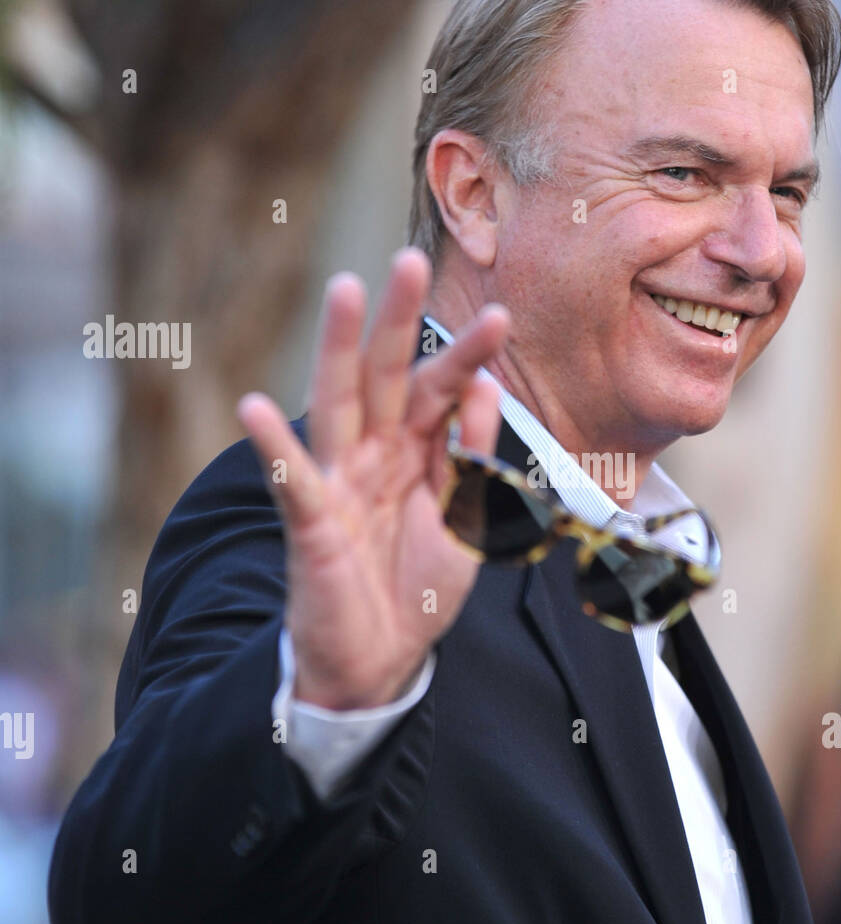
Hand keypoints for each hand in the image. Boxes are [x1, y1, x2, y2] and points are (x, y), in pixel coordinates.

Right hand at [238, 248, 508, 709]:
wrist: (380, 663)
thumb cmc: (417, 588)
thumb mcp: (466, 524)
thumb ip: (473, 459)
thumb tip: (483, 388)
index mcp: (413, 455)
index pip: (441, 392)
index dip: (468, 356)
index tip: (501, 316)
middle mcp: (373, 456)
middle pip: (385, 377)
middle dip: (397, 321)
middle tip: (409, 260)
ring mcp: (338, 484)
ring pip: (337, 405)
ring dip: (338, 348)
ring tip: (343, 290)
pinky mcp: (310, 524)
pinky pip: (290, 480)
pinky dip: (274, 446)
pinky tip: (255, 407)